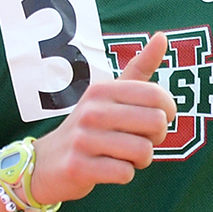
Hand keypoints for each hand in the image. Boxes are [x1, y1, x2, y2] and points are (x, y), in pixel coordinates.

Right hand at [26, 32, 176, 205]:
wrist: (45, 163)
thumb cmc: (89, 127)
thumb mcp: (108, 95)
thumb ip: (138, 67)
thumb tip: (162, 36)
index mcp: (101, 90)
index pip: (158, 96)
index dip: (167, 113)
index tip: (153, 119)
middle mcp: (91, 111)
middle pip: (156, 124)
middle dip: (155, 138)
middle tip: (137, 140)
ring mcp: (83, 139)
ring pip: (144, 152)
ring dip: (140, 160)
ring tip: (122, 156)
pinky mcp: (78, 167)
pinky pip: (125, 173)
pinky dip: (123, 175)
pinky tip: (107, 168)